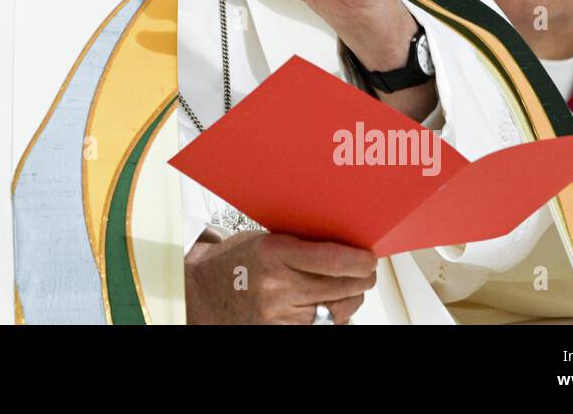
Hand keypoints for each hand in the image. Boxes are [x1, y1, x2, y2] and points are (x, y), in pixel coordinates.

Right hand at [185, 230, 377, 323]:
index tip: (370, 258)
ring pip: (338, 310)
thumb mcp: (266, 240)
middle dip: (362, 279)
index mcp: (274, 252)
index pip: (333, 260)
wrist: (203, 292)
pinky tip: (327, 305)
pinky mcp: (280, 331)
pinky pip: (321, 326)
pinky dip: (331, 316)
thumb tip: (345, 244)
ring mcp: (280, 314)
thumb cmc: (236, 262)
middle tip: (367, 271)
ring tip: (349, 288)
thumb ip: (301, 243)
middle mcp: (278, 285)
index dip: (360, 261)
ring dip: (351, 299)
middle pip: (342, 287)